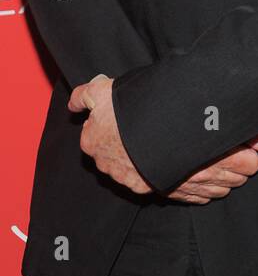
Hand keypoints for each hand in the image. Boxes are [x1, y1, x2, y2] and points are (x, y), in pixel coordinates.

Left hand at [70, 74, 152, 194]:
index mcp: (90, 142)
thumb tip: (73, 104)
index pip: (93, 132)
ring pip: (124, 164)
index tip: (119, 117)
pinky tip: (155, 153)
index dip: (107, 122)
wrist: (165, 132)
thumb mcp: (100, 91)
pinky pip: (141, 176)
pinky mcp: (140, 185)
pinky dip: (146, 168)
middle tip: (135, 126)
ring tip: (148, 138)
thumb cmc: (131, 112)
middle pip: (109, 150)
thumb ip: (81, 97)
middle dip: (119, 141)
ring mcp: (122, 175)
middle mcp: (102, 162)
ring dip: (132, 155)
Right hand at [166, 135, 257, 204]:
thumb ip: (250, 137)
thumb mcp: (214, 126)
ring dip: (221, 178)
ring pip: (223, 190)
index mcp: (219, 157)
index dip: (248, 154)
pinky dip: (204, 187)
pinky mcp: (180, 195)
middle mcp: (208, 176)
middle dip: (237, 166)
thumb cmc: (172, 129)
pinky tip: (198, 174)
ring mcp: (194, 188)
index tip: (241, 147)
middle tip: (225, 152)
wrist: (133, 147)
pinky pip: (204, 197)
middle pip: (239, 178)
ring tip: (211, 161)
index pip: (252, 164)